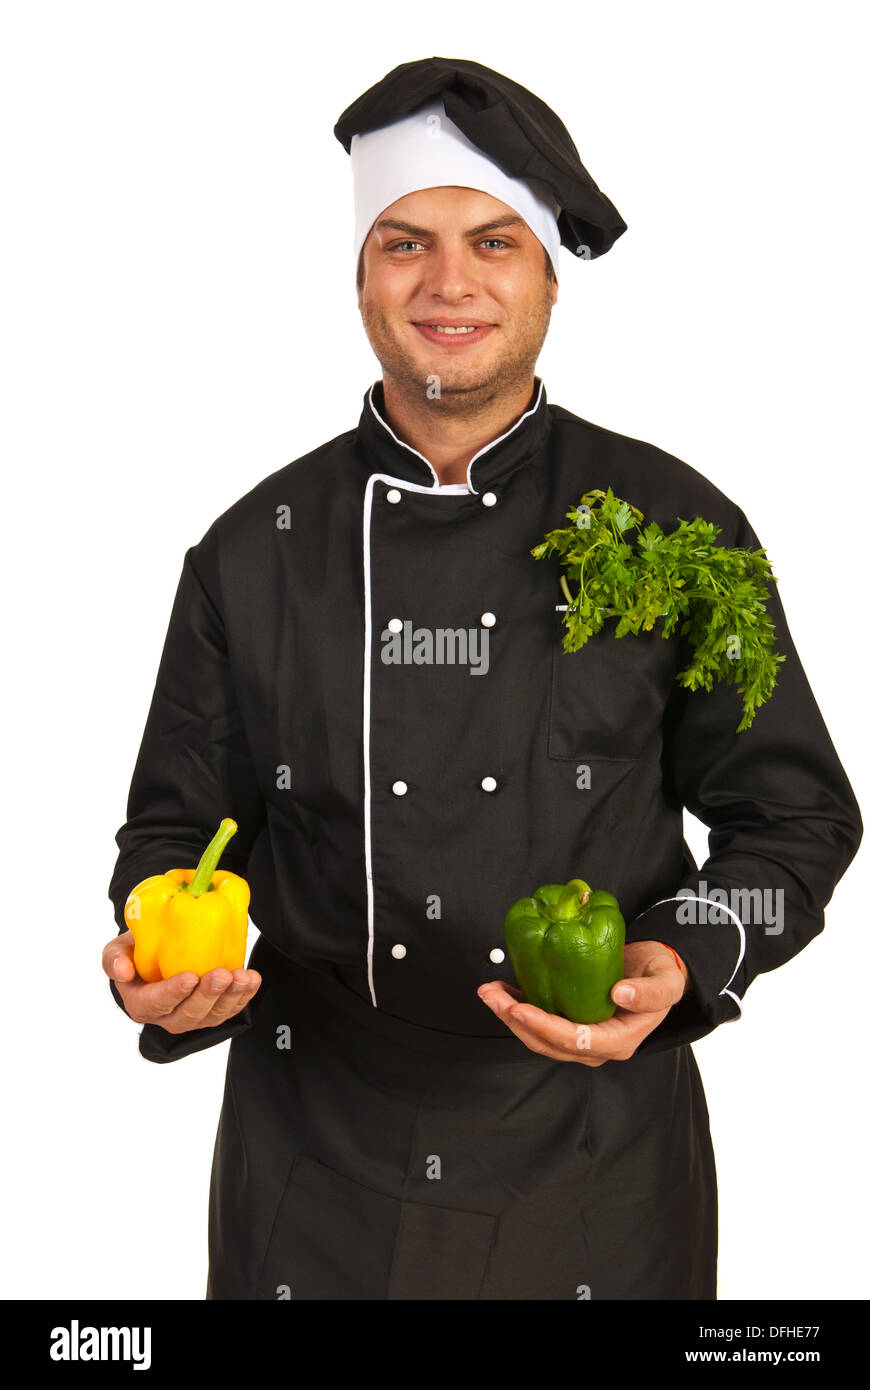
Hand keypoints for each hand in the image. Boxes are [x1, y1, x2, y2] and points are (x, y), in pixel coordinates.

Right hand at [102, 929, 261, 1033]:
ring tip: (243, 977)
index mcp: (142, 1004)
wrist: (157, 956)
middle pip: (190, 1014)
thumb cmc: (136, 954)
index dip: (174, 993)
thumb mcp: (117, 951)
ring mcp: (193, 1017)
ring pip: (214, 1015)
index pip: (157, 1003)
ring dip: (231, 996)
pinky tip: (252, 980)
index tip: (190, 977)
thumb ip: (114, 959)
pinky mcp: (213, 1011)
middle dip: (208, 994)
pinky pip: (231, 1009)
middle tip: (221, 974)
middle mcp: (168, 1017)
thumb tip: (123, 971)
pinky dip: (244, 996)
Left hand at [478, 940, 689, 1065]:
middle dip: (516, 1021)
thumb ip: (649, 992)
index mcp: (620, 1041)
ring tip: (489, 992)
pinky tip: (504, 992)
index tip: (519, 1009)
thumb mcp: (666, 981)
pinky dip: (519, 1009)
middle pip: (549, 1043)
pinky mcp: (570, 1024)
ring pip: (539, 1037)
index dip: (544, 1027)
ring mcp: (582, 1038)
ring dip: (511, 1016)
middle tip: (492, 996)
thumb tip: (620, 996)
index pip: (576, 1041)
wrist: (656, 971)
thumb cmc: (661, 975)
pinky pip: (540, 1024)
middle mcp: (597, 1047)